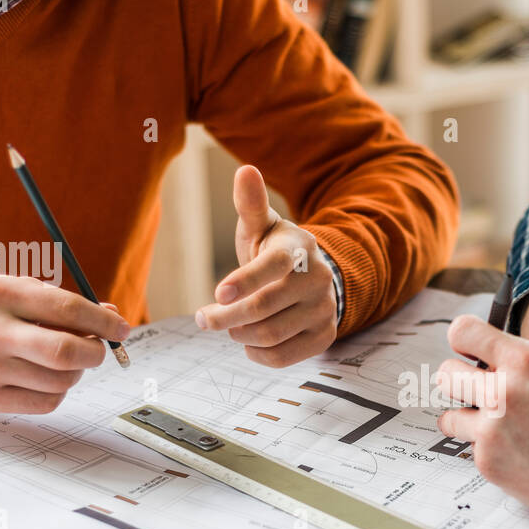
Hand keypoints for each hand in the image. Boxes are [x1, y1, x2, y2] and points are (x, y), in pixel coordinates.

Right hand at [0, 275, 129, 413]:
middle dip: (95, 354)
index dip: (102, 323)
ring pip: (61, 381)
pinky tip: (41, 378)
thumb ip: (60, 303)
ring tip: (61, 362)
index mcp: (1, 293)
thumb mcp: (13, 292)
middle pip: (65, 352)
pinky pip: (46, 403)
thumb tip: (111, 318)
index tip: (120, 329)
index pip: (67, 309)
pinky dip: (57, 392)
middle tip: (98, 351)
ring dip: (75, 373)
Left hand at [195, 165, 338, 367]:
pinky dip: (257, 354)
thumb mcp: (262, 226)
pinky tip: (248, 341)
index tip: (217, 294)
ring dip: (238, 335)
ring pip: (270, 335)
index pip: (273, 267)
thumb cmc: (276, 251)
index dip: (244, 281)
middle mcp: (318, 280)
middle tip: (204, 318)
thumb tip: (245, 171)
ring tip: (228, 326)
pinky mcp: (325, 337)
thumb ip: (251, 204)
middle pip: (263, 309)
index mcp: (300, 249)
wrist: (314, 279)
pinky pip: (282, 357)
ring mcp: (324, 310)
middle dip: (225, 317)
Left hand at [435, 316, 528, 528]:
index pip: (463, 332)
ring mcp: (492, 431)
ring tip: (493, 425)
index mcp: (525, 361)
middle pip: (446, 374)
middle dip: (459, 380)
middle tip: (475, 390)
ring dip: (466, 419)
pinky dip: (489, 450)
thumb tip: (496, 357)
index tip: (468, 350)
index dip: (463, 340)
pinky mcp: (489, 463)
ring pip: (448, 417)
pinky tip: (517, 452)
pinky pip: (471, 449)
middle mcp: (502, 392)